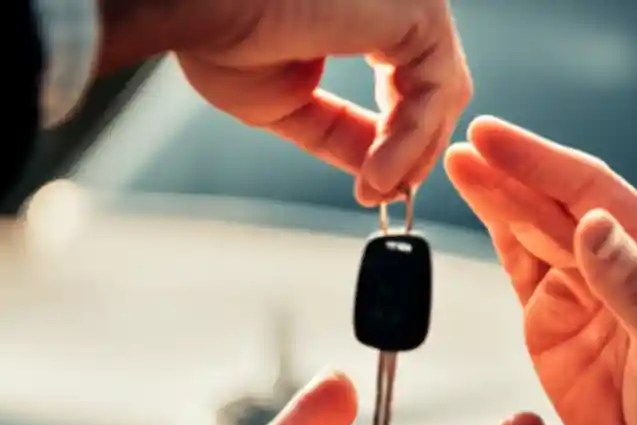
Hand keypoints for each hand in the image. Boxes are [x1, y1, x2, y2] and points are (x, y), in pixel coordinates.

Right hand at [97, 0, 471, 202]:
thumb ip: (340, 133)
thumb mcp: (289, 103)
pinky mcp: (416, 14)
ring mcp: (406, 5)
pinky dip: (410, 141)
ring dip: (410, 153)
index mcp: (363, 15)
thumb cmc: (220, 38)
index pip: (406, 81)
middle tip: (383, 193)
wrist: (197, 11)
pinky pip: (433, 92)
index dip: (396, 138)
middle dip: (412, 149)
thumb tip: (378, 173)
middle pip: (432, 86)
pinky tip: (377, 174)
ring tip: (374, 189)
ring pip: (440, 93)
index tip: (372, 185)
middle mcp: (391, 5)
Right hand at [445, 117, 636, 424]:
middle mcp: (617, 256)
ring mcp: (579, 284)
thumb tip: (591, 223)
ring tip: (454, 162)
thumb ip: (631, 287)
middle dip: (509, 170)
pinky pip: (518, 262)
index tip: (492, 136)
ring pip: (530, 226)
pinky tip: (474, 198)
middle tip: (462, 142)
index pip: (590, 190)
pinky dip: (494, 230)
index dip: (540, 161)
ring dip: (494, 194)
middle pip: (554, 201)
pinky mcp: (549, 315)